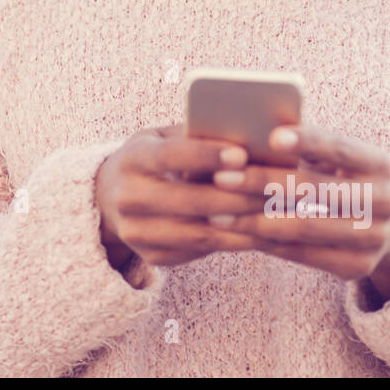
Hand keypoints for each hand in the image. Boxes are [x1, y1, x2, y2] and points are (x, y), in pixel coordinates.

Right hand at [94, 123, 272, 267]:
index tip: (242, 154)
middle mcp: (128, 198)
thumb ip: (195, 136)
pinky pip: (201, 253)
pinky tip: (266, 235)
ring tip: (279, 216)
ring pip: (199, 233)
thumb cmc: (153, 158)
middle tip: (278, 190)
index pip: (168, 156)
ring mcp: (137, 232)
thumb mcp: (162, 138)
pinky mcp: (153, 256)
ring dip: (245, 226)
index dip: (205, 156)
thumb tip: (247, 132)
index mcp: (132, 159)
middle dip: (239, 196)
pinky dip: (236, 244)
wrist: (110, 199)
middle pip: (189, 200)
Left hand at [210, 124, 389, 299]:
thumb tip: (250, 133)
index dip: (308, 141)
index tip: (272, 136)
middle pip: (314, 190)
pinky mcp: (358, 268)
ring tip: (217, 211)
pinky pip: (303, 255)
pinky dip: (266, 243)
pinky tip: (237, 233)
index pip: (340, 148)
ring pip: (304, 226)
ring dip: (254, 219)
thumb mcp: (340, 160)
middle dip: (262, 182)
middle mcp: (383, 201)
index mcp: (378, 163)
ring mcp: (374, 237)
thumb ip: (307, 147)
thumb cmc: (345, 179)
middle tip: (220, 177)